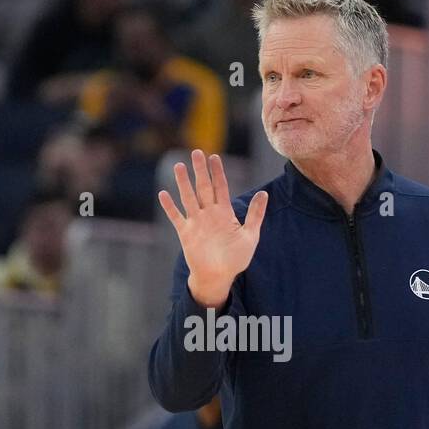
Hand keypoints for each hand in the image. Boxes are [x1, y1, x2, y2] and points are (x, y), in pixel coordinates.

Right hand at [158, 150, 267, 306]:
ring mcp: (196, 222)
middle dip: (200, 170)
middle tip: (197, 152)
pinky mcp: (185, 233)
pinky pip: (176, 217)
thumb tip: (264, 194)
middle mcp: (209, 214)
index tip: (215, 157)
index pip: (221, 187)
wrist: (219, 277)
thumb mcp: (250, 236)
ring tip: (179, 166)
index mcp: (225, 212)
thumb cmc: (236, 259)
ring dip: (183, 183)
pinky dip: (169, 207)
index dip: (218, 172)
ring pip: (188, 198)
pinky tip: (163, 194)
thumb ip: (256, 215)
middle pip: (203, 187)